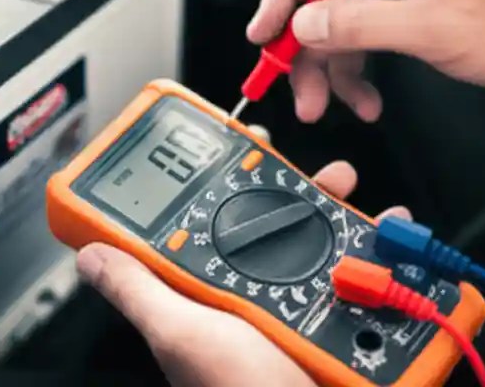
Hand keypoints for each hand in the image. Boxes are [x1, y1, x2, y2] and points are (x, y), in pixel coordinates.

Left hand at [77, 160, 409, 386]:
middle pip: (279, 228)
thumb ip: (139, 292)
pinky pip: (371, 279)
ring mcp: (307, 313)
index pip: (213, 227)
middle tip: (319, 170)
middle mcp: (260, 301)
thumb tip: (89, 255)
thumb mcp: (183, 336)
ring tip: (360, 196)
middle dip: (303, 191)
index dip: (226, 183)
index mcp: (213, 299)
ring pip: (330, 247)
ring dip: (351, 214)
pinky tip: (394, 231)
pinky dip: (389, 252)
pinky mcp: (350, 326)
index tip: (246, 148)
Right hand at [246, 0, 484, 123]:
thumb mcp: (433, 27)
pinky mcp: (408, 3)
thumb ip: (360, 25)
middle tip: (294, 87)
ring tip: (326, 105)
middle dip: (307, 47)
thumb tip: (304, 27)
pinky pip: (364, 34)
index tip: (262, 34)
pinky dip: (358, 69)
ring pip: (339, 21)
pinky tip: (364, 99)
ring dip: (330, 67)